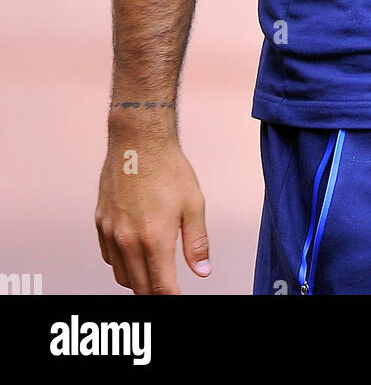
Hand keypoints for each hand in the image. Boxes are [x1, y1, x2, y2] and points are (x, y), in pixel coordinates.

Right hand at [96, 135, 210, 293]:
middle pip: (139, 287)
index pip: (161, 287)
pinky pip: (109, 257)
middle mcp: (128, 240)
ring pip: (121, 275)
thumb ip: (197, 243)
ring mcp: (111, 232)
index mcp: (154, 238)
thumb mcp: (194, 204)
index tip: (179, 298)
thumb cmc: (168, 168)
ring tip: (153, 273)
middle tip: (168, 289)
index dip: (172, 298)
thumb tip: (202, 272)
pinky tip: (135, 253)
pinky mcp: (100, 222)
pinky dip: (122, 263)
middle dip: (155, 293)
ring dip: (137, 280)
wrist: (138, 140)